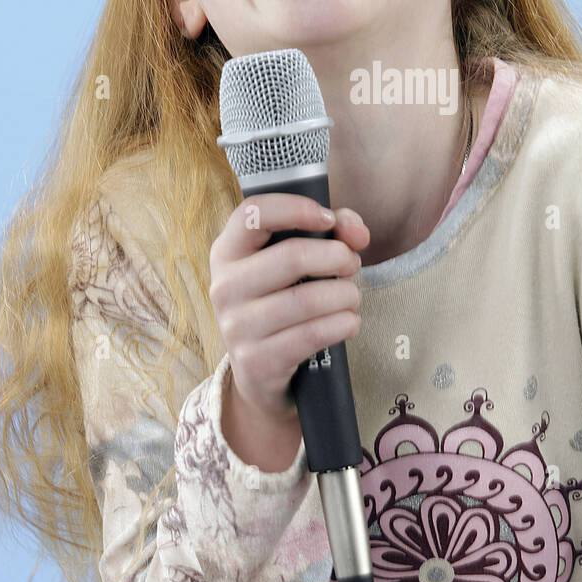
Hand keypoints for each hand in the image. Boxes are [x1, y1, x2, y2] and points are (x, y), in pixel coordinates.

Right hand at [209, 196, 369, 417]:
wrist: (259, 373)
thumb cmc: (283, 301)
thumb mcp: (296, 263)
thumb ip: (331, 233)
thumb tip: (357, 231)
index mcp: (227, 252)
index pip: (253, 214)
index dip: (296, 207)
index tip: (328, 218)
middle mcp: (224, 287)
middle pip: (293, 256)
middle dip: (338, 256)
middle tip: (351, 264)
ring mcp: (236, 326)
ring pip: (308, 298)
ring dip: (346, 295)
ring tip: (351, 297)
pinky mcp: (257, 360)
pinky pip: (313, 334)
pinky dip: (344, 324)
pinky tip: (348, 322)